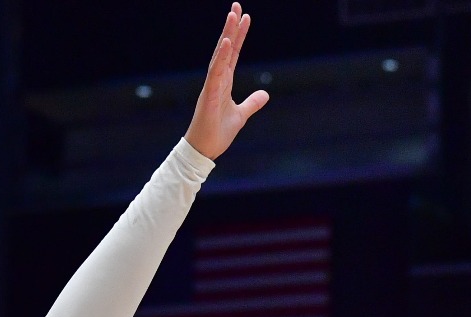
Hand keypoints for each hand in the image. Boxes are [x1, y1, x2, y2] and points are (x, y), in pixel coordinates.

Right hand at [184, 4, 269, 159]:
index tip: (245, 17)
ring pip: (220, 55)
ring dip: (226, 35)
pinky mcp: (209, 94)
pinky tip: (226, 43)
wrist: (205, 149)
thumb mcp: (241, 115)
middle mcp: (217, 79)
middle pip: (226, 48)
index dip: (239, 35)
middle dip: (231, 27)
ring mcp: (212, 85)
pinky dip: (221, 57)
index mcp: (224, 81)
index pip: (233, 53)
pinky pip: (216, 72)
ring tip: (233, 15)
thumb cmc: (217, 132)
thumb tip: (265, 94)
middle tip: (237, 6)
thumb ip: (252, 103)